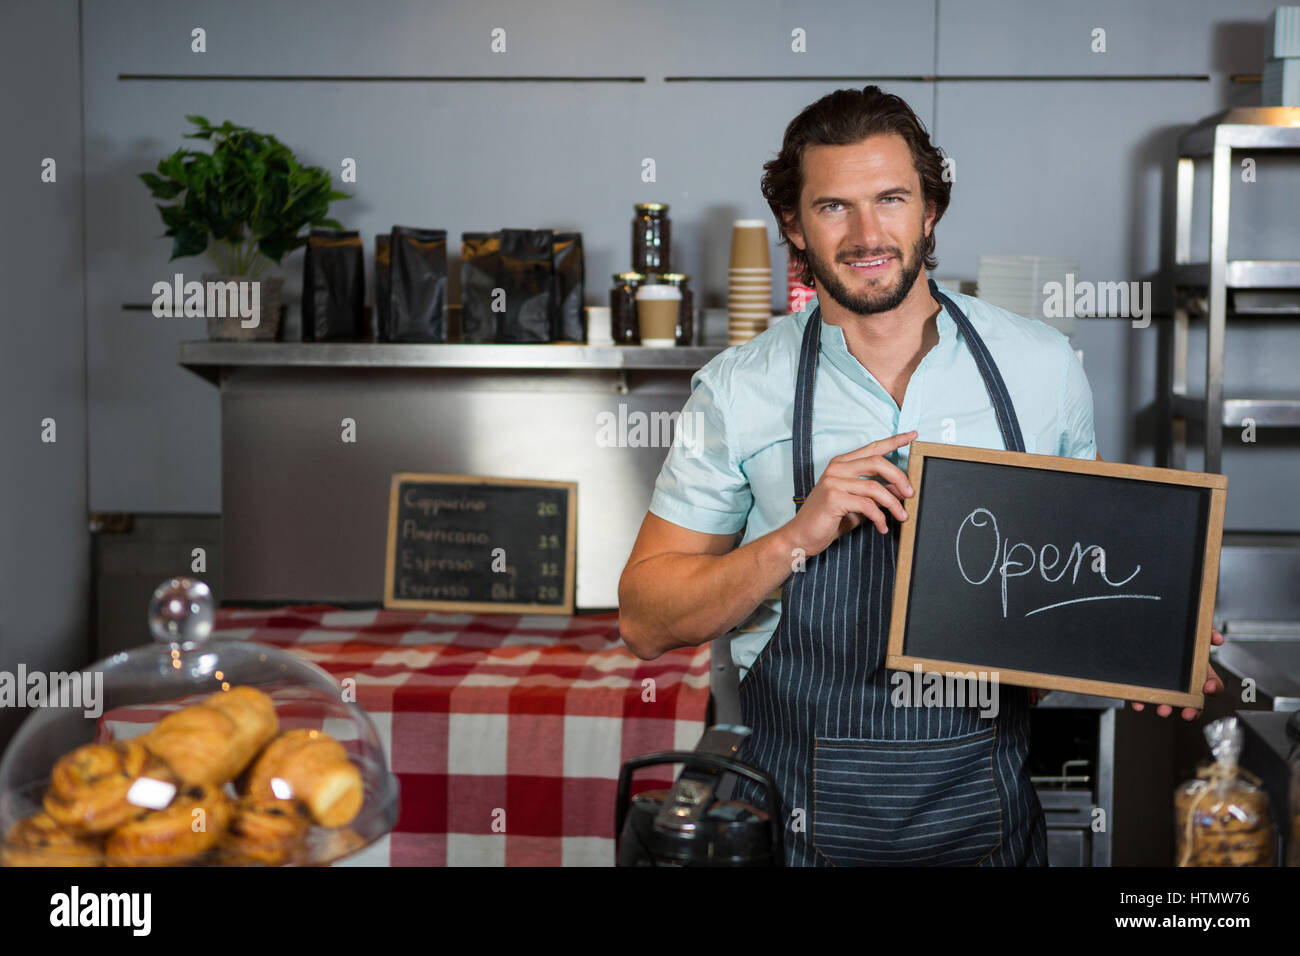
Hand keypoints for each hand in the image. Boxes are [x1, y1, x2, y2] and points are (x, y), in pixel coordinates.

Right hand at [778, 431, 916, 558]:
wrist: (802, 536)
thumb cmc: (828, 519)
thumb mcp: (858, 504)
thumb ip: (877, 494)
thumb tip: (901, 490)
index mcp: (842, 464)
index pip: (872, 448)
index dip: (894, 441)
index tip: (913, 436)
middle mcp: (837, 468)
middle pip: (877, 462)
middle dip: (899, 478)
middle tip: (910, 494)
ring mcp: (833, 481)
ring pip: (875, 486)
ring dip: (893, 503)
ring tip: (902, 516)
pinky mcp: (833, 497)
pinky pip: (867, 505)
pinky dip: (879, 518)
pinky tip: (882, 527)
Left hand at [1130, 629, 1223, 719]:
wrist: (1150, 624)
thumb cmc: (1179, 632)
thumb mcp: (1194, 628)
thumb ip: (1207, 630)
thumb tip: (1216, 638)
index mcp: (1198, 670)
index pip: (1213, 684)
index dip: (1213, 688)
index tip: (1208, 687)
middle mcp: (1184, 681)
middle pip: (1192, 701)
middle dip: (1192, 709)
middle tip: (1188, 712)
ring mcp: (1165, 683)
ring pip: (1169, 701)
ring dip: (1166, 707)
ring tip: (1163, 709)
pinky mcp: (1146, 683)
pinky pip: (1143, 696)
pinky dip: (1140, 701)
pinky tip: (1138, 702)